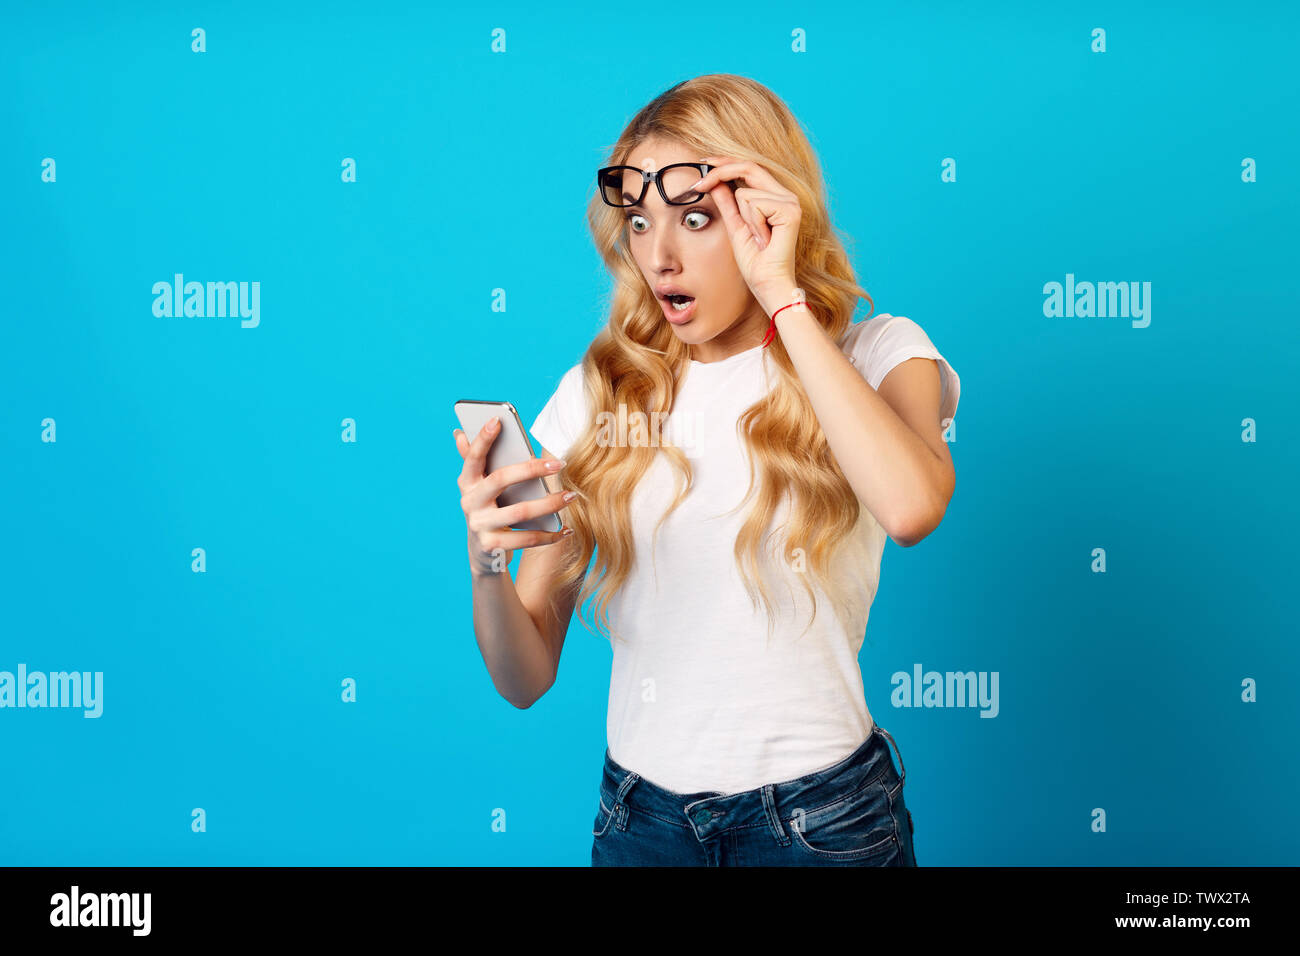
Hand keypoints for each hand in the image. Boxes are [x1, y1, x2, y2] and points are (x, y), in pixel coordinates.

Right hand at [454, 417, 573, 573]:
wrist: (484, 552)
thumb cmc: (489, 509)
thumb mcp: (480, 487)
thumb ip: (475, 461)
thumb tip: (459, 433)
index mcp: (467, 482)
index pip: (473, 457)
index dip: (483, 439)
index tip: (497, 420)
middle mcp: (469, 502)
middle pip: (501, 480)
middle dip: (531, 469)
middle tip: (560, 464)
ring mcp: (479, 525)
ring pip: (520, 512)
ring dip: (550, 504)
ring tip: (571, 496)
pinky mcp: (492, 546)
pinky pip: (527, 539)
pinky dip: (550, 535)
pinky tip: (567, 529)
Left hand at [691, 154, 800, 307]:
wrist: (767, 283)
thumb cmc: (755, 261)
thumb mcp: (735, 225)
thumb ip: (727, 202)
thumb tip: (714, 182)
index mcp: (776, 197)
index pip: (750, 168)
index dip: (726, 163)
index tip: (704, 163)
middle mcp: (786, 195)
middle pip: (749, 167)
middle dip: (720, 172)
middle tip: (699, 184)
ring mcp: (790, 201)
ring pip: (746, 192)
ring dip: (743, 218)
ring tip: (757, 238)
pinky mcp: (789, 209)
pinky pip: (754, 204)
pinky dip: (752, 224)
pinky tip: (763, 239)